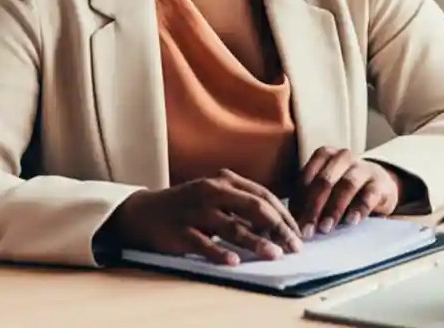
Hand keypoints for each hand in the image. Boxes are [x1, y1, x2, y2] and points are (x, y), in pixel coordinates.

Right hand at [108, 169, 302, 264]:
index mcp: (225, 181)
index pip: (263, 196)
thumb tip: (278, 227)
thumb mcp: (217, 198)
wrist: (145, 212)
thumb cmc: (189, 207)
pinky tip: (234, 262)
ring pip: (232, 226)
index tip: (298, 233)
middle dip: (278, 228)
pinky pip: (203, 243)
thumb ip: (242, 208)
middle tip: (294, 246)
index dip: (284, 215)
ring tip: (274, 254)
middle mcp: (212, 192)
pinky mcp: (180, 231)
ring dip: (256, 242)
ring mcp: (195, 211)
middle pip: (254, 208)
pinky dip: (219, 252)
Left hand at [295, 147, 400, 237]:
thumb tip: (292, 226)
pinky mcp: (380, 182)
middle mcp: (343, 157)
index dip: (298, 201)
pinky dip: (359, 208)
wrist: (379, 186)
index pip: (306, 177)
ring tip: (326, 228)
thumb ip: (309, 202)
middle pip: (325, 181)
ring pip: (347, 185)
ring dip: (334, 208)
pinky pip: (369, 194)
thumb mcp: (325, 191)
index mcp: (324, 155)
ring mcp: (363, 167)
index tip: (293, 224)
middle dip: (314, 207)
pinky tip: (352, 221)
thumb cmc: (343, 190)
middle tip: (307, 231)